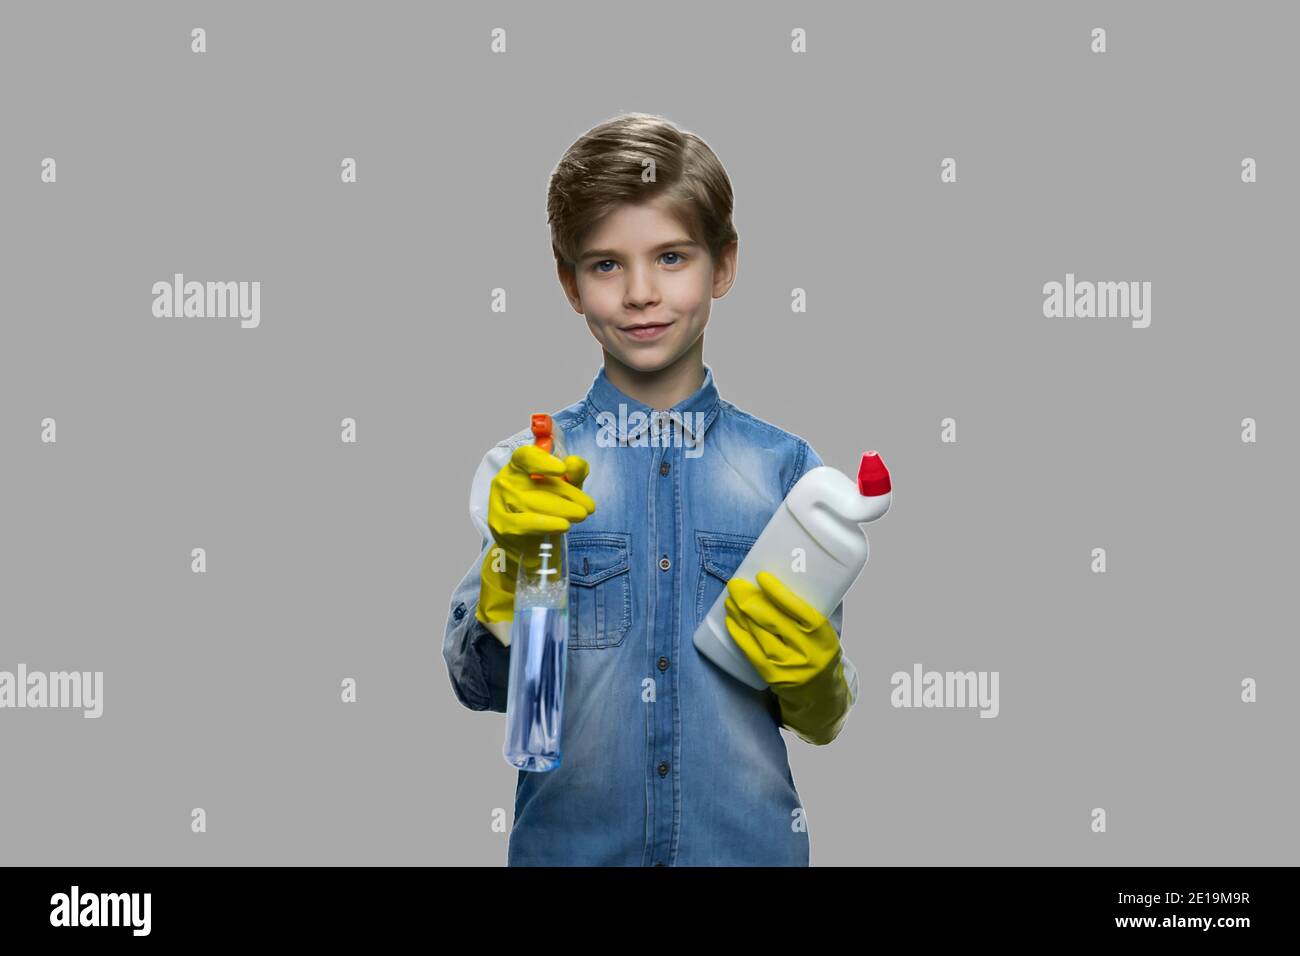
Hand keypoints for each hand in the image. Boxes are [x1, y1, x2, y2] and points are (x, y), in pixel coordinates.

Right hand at [487, 444, 593, 556]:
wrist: (531, 542)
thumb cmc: (547, 507)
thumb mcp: (566, 486)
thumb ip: (574, 472)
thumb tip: (574, 464)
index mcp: (518, 465)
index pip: (525, 455)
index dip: (543, 461)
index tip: (563, 469)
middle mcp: (505, 480)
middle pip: (536, 484)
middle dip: (568, 494)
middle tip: (589, 506)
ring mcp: (499, 502)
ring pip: (532, 504)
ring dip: (561, 510)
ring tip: (580, 515)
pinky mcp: (501, 525)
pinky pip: (524, 523)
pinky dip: (546, 524)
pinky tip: (563, 525)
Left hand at [724, 570, 851, 744]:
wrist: (820, 695)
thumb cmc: (820, 653)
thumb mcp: (826, 634)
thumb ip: (812, 611)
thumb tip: (793, 575)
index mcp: (823, 637)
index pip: (800, 610)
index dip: (779, 593)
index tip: (762, 576)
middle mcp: (806, 652)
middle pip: (774, 622)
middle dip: (751, 600)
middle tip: (736, 584)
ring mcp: (788, 666)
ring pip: (760, 635)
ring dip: (741, 615)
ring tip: (729, 599)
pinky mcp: (772, 676)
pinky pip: (751, 652)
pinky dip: (739, 634)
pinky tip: (730, 621)